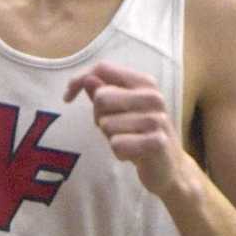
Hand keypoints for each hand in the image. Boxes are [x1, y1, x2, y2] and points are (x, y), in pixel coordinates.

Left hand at [65, 61, 186, 198]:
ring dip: (110, 138)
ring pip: (107, 124)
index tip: (66, 97)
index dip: (78, 79)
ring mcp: (157, 119)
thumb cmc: (139, 135)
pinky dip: (119, 153)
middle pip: (101, 97)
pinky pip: (117, 144)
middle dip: (98, 117)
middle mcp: (153, 96)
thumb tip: (88, 79)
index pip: (102, 68)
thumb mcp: (119, 111)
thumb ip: (104, 93)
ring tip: (127, 141)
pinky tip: (132, 154)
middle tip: (113, 129)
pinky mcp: (157, 142)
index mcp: (144, 82)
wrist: (168, 168)